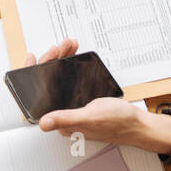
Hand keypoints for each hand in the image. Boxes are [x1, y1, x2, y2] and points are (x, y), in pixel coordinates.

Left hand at [23, 38, 161, 150]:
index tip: (32, 58)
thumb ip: (66, 118)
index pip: (38, 96)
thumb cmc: (117, 123)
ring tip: (68, 46)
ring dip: (62, 61)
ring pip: (60, 78)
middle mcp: (64, 113)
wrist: (138, 123)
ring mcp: (73, 105)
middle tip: (59, 47)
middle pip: (48, 82)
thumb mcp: (90, 117)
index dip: (32, 74)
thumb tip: (43, 123)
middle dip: (51, 61)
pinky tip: (73, 56)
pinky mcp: (82, 99)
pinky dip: (71, 65)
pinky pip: (71, 79)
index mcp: (61, 120)